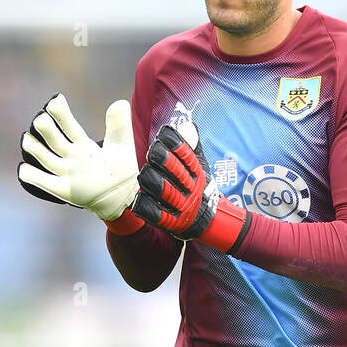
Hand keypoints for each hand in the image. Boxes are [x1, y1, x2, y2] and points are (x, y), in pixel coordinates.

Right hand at [18, 95, 138, 221]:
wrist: (121, 196)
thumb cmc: (120, 170)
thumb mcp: (122, 145)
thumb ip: (119, 125)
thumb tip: (120, 103)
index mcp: (82, 144)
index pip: (68, 125)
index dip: (61, 113)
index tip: (56, 101)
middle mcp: (70, 156)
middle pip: (53, 140)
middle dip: (45, 128)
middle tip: (41, 119)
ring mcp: (65, 173)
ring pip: (44, 158)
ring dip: (34, 148)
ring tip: (28, 138)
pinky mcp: (63, 190)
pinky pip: (43, 182)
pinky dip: (31, 176)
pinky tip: (25, 168)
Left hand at [132, 120, 250, 251]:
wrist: (208, 220)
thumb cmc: (197, 187)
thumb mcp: (200, 166)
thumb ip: (191, 147)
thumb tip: (187, 125)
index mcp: (197, 172)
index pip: (185, 153)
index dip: (173, 142)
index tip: (162, 136)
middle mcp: (190, 188)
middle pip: (174, 170)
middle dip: (160, 158)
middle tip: (151, 153)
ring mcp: (182, 206)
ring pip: (164, 190)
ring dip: (151, 179)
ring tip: (143, 173)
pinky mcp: (172, 222)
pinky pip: (157, 214)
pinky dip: (146, 206)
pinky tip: (139, 198)